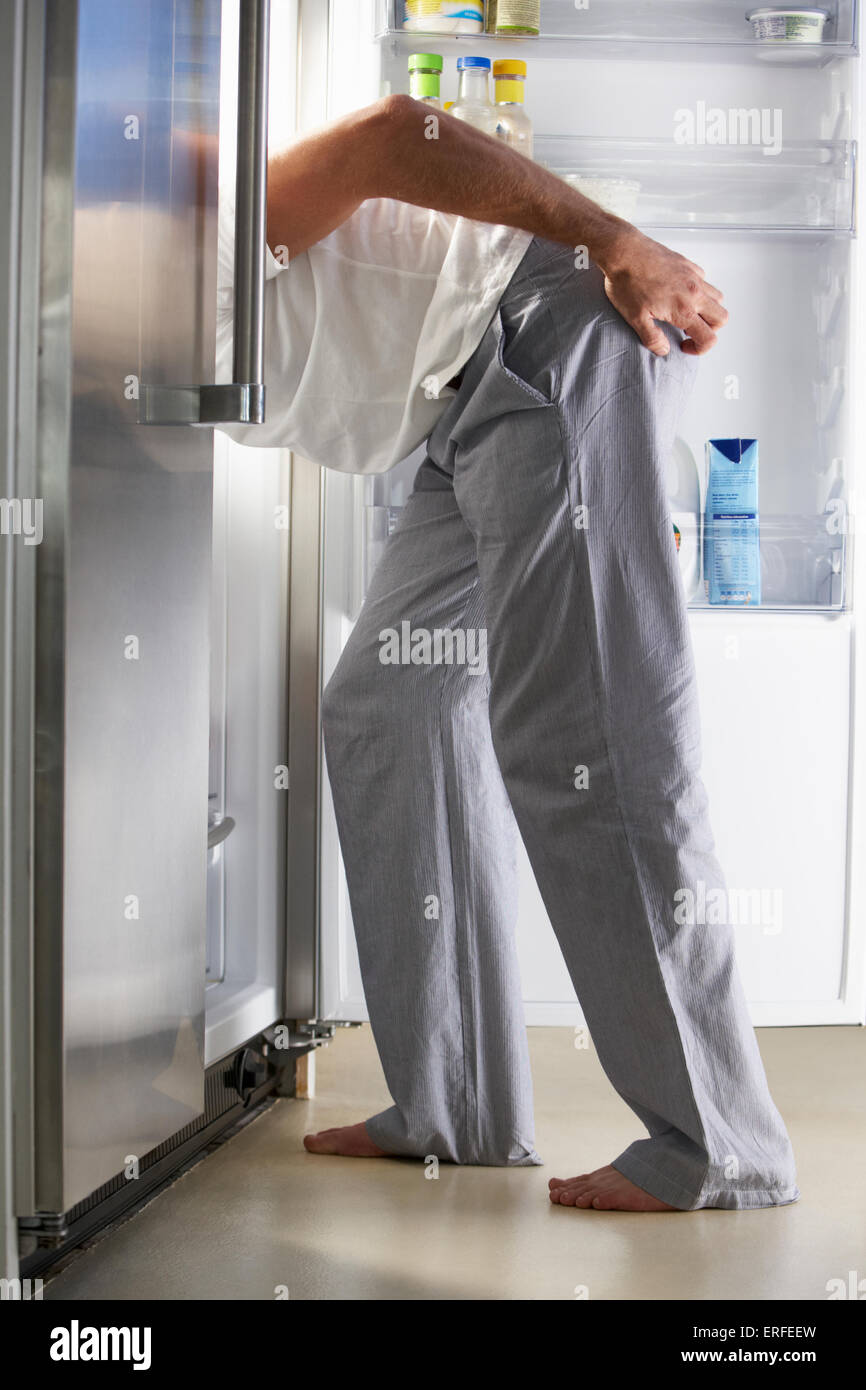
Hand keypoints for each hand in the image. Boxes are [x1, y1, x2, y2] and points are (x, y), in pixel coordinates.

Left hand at [595, 225, 728, 356]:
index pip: (708, 338)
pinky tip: (681, 294)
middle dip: (710, 329)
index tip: (684, 346)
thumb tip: (664, 349)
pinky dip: (700, 291)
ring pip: (718, 298)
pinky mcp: (688, 265)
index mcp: (683, 309)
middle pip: (721, 317)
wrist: (624, 252)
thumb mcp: (635, 318)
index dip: (699, 348)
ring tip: (687, 313)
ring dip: (708, 310)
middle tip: (689, 331)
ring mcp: (693, 276)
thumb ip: (652, 338)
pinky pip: (705, 280)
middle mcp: (694, 292)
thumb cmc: (627, 282)